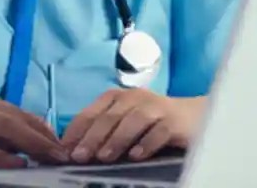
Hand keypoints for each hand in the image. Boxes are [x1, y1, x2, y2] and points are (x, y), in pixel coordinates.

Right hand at [0, 88, 69, 176]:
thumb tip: (22, 146)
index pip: (17, 112)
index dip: (43, 129)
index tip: (60, 146)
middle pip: (15, 117)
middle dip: (44, 137)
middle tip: (64, 155)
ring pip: (4, 128)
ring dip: (32, 143)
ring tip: (50, 159)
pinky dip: (3, 158)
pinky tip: (20, 166)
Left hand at [61, 90, 203, 163]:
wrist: (192, 117)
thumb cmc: (151, 122)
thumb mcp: (123, 123)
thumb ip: (102, 132)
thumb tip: (75, 151)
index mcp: (115, 98)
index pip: (90, 113)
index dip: (76, 132)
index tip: (64, 150)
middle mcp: (133, 98)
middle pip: (109, 117)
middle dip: (92, 137)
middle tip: (79, 156)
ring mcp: (155, 107)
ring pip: (132, 121)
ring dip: (116, 140)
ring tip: (104, 157)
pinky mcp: (174, 120)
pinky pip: (159, 131)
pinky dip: (146, 143)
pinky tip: (136, 156)